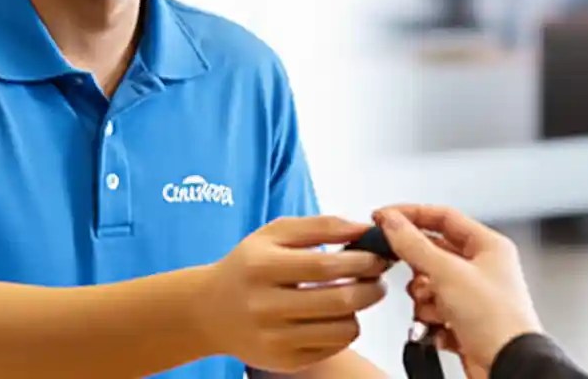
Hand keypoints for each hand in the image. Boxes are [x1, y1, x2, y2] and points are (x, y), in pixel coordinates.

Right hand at [197, 215, 388, 372]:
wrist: (209, 312)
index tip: (378, 255)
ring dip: (359, 311)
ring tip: (355, 297)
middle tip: (378, 279)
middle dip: (370, 288)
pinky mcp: (284, 361)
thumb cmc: (248, 266)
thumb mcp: (274, 234)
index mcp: (262, 267)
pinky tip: (332, 316)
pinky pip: (333, 347)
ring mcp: (274, 339)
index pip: (325, 266)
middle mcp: (265, 306)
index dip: (361, 261)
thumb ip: (320, 226)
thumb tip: (363, 228)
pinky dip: (343, 330)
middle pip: (338, 300)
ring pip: (342, 329)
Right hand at [376, 205, 542, 371]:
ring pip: (430, 285)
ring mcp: (474, 298)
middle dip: (417, 267)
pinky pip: (433, 312)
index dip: (411, 215)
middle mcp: (483, 269)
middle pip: (434, 253)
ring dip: (424, 299)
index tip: (383, 218)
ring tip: (433, 308)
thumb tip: (391, 221)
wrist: (508, 367)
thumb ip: (414, 245)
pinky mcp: (465, 323)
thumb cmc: (498, 321)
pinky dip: (431, 320)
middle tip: (407, 271)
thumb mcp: (448, 273)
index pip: (443, 217)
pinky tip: (441, 328)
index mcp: (489, 247)